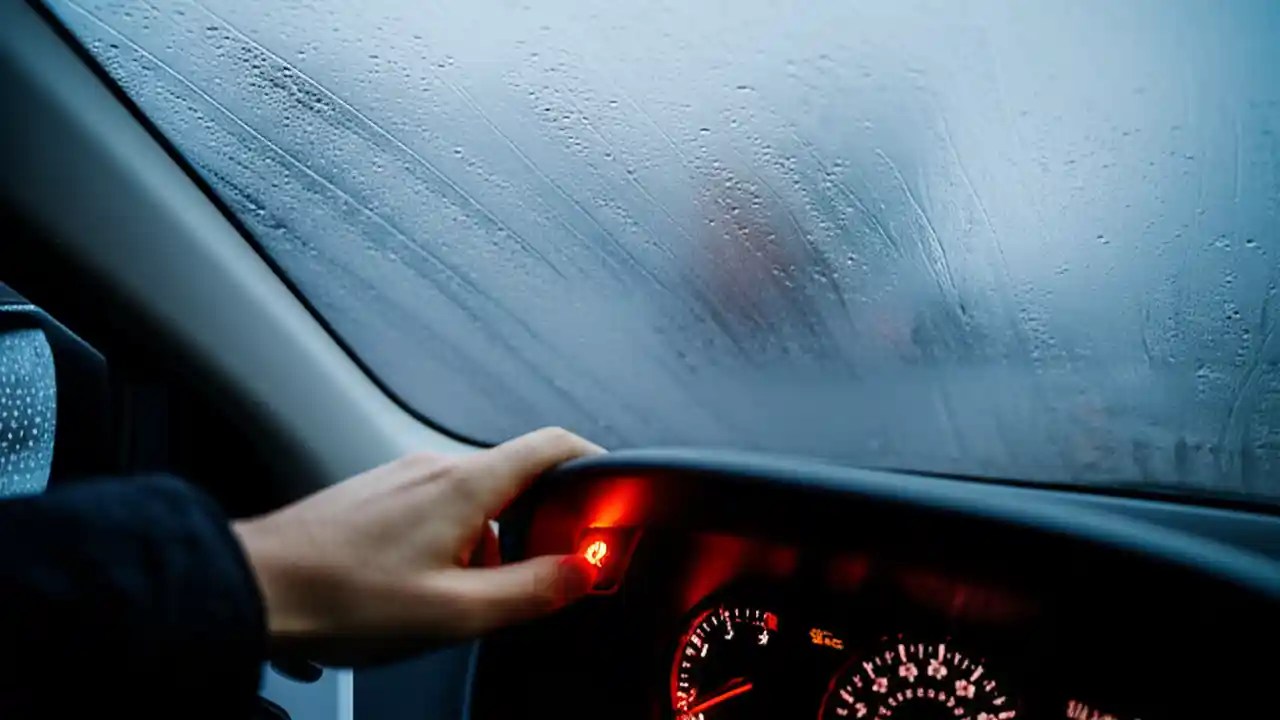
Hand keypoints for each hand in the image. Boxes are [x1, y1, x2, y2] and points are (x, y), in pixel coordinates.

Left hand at [231, 427, 603, 663]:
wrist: (252, 588)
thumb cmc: (341, 599)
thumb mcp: (454, 612)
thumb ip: (530, 591)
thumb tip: (582, 573)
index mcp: (463, 486)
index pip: (552, 446)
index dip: (593, 461)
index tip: (611, 487)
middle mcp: (433, 467)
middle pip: (513, 482)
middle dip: (532, 532)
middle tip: (525, 585)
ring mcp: (399, 476)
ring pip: (470, 502)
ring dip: (483, 548)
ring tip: (453, 603)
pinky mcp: (374, 494)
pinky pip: (433, 509)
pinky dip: (448, 545)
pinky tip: (417, 590)